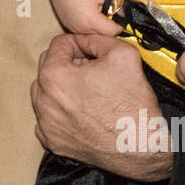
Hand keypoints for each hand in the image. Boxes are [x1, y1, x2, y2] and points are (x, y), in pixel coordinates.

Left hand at [30, 32, 171, 179]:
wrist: (141, 146)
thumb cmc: (132, 103)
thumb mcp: (122, 53)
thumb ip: (97, 38)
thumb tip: (85, 39)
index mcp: (53, 76)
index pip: (59, 45)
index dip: (79, 44)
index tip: (92, 54)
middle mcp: (43, 101)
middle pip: (49, 67)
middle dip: (69, 64)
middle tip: (93, 72)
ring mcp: (46, 124)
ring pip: (46, 92)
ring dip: (62, 87)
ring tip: (89, 92)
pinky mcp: (52, 142)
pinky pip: (49, 118)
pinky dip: (61, 112)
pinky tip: (83, 112)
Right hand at [44, 0, 121, 36]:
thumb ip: (116, 5)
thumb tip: (124, 13)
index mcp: (91, 22)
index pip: (113, 31)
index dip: (120, 25)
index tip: (122, 17)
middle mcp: (81, 29)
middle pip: (102, 34)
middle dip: (109, 25)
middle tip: (111, 12)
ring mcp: (73, 28)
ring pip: (93, 33)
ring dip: (98, 26)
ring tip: (98, 11)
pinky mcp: (68, 25)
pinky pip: (83, 30)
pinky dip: (89, 24)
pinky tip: (88, 12)